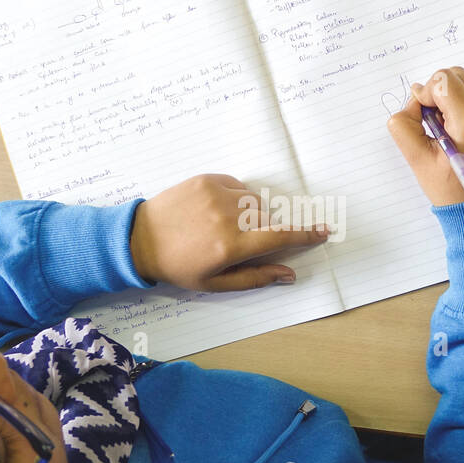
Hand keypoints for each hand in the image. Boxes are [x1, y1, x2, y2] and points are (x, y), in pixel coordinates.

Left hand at [129, 174, 330, 291]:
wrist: (139, 239)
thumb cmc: (178, 267)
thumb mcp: (215, 283)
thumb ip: (256, 278)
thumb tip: (289, 274)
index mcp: (230, 246)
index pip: (279, 237)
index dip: (305, 235)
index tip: (323, 231)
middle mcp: (227, 218)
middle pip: (267, 220)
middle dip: (263, 231)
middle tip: (240, 243)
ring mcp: (217, 194)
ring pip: (254, 201)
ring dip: (250, 214)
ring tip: (223, 226)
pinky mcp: (207, 179)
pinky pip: (238, 185)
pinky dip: (236, 197)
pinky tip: (216, 211)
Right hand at [386, 66, 463, 205]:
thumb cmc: (454, 194)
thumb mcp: (419, 162)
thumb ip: (404, 127)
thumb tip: (412, 102)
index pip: (443, 80)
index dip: (424, 93)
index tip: (422, 116)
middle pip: (458, 75)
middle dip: (439, 91)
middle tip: (433, 120)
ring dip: (454, 97)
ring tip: (447, 128)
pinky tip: (462, 133)